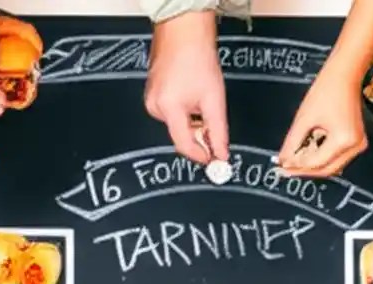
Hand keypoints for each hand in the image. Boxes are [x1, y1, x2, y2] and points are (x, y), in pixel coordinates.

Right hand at [145, 11, 227, 163]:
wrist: (184, 34)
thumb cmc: (197, 59)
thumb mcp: (214, 100)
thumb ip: (218, 131)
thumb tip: (221, 153)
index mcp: (168, 108)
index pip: (184, 145)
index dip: (200, 155)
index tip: (213, 159)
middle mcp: (155, 106)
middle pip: (180, 134)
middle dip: (198, 135)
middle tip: (214, 126)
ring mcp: (151, 99)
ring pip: (176, 123)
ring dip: (191, 121)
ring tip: (201, 99)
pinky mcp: (152, 93)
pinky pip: (170, 112)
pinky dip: (183, 111)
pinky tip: (191, 95)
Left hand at [278, 67, 366, 176]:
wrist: (343, 75)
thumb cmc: (328, 89)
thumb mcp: (304, 119)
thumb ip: (292, 143)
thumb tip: (284, 159)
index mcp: (344, 140)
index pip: (316, 163)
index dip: (297, 166)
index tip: (282, 166)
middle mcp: (355, 145)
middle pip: (326, 169)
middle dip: (304, 170)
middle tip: (286, 169)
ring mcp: (358, 144)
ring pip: (331, 165)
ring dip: (313, 164)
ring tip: (295, 159)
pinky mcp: (355, 141)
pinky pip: (336, 156)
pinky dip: (321, 156)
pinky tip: (308, 151)